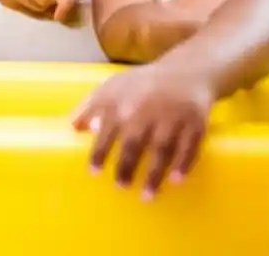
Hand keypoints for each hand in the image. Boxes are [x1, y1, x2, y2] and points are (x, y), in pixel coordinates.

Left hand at [71, 64, 214, 199]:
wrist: (186, 72)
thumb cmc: (142, 85)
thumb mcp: (113, 87)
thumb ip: (91, 106)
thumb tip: (73, 127)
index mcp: (123, 102)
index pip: (107, 131)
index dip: (100, 152)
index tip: (95, 172)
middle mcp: (146, 110)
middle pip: (134, 143)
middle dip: (126, 167)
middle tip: (121, 186)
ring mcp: (172, 116)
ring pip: (162, 149)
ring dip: (154, 174)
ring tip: (146, 195)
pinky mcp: (195, 122)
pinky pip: (190, 147)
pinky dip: (183, 164)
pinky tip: (176, 181)